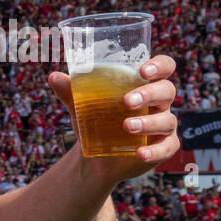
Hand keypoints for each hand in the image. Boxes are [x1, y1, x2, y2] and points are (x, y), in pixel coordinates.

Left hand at [48, 54, 180, 179]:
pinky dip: (154, 151)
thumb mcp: (83, 105)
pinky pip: (166, 148)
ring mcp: (164, 125)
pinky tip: (140, 153)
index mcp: (145, 84)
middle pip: (167, 91)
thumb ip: (71, 91)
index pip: (164, 67)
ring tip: (126, 126)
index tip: (143, 71)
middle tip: (127, 101)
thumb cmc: (96, 120)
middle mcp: (160, 102)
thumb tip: (53, 77)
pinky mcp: (164, 147)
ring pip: (166, 120)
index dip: (159, 66)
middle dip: (149, 94)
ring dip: (148, 123)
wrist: (96, 154)